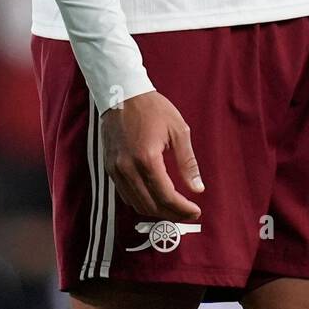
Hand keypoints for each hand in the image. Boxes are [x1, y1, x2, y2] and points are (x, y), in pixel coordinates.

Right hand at [101, 90, 203, 221]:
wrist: (122, 94)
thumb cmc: (153, 108)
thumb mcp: (178, 130)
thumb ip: (188, 162)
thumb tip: (198, 188)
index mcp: (147, 158)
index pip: (165, 196)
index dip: (182, 208)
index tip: (195, 211)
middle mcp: (128, 168)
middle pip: (150, 205)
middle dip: (171, 214)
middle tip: (187, 213)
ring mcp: (116, 170)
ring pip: (136, 204)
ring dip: (156, 211)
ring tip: (173, 208)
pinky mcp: (110, 168)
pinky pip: (125, 194)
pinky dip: (141, 201)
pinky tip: (154, 198)